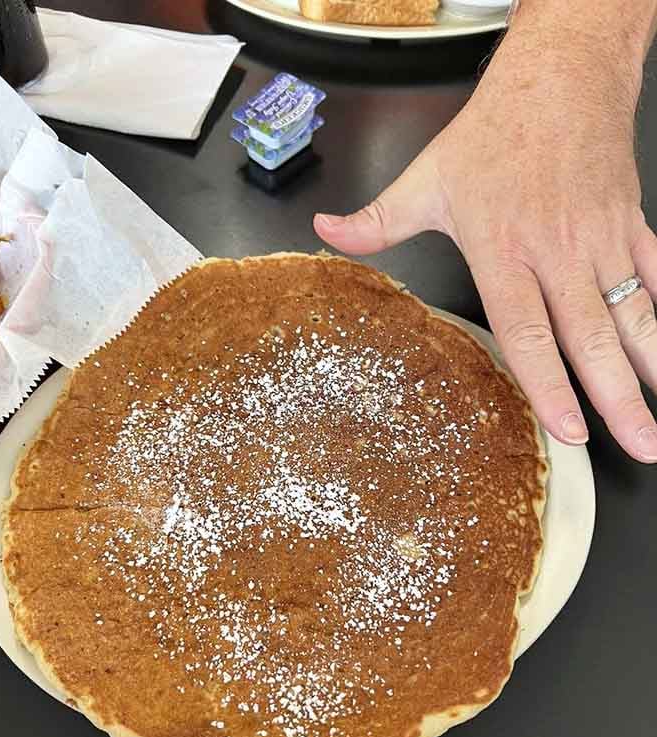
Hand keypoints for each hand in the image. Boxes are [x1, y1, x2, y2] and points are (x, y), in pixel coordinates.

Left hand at [314, 21, 656, 461]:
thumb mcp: (426, 178)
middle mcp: (558, 254)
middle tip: (638, 447)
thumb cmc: (495, 132)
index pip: (527, 331)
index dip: (548, 384)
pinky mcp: (631, 227)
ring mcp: (601, 243)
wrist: (559, 77)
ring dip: (651, 369)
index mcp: (504, 251)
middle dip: (617, 397)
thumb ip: (376, 220)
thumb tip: (324, 231)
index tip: (569, 430)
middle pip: (591, 336)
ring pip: (634, 315)